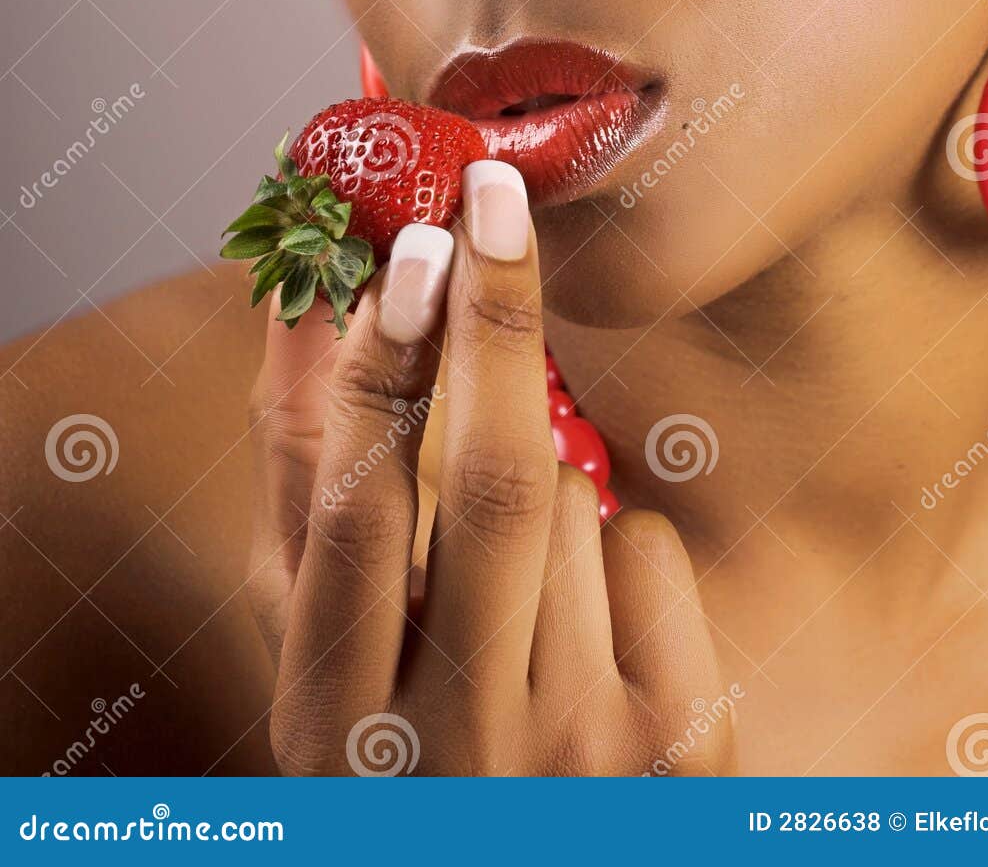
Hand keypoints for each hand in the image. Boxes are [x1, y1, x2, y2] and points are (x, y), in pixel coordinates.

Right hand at [247, 160, 732, 775]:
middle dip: (493, 317)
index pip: (355, 507)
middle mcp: (459, 748)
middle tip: (494, 192)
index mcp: (335, 721)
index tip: (402, 239)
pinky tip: (589, 626)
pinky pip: (648, 546)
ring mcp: (582, 757)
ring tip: (512, 579)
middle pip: (492, 482)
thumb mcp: (321, 630)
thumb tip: (302, 287)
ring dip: (540, 476)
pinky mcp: (682, 749)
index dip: (376, 361)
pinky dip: (614, 541)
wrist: (525, 865)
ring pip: (573, 503)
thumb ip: (302, 473)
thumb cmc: (405, 725)